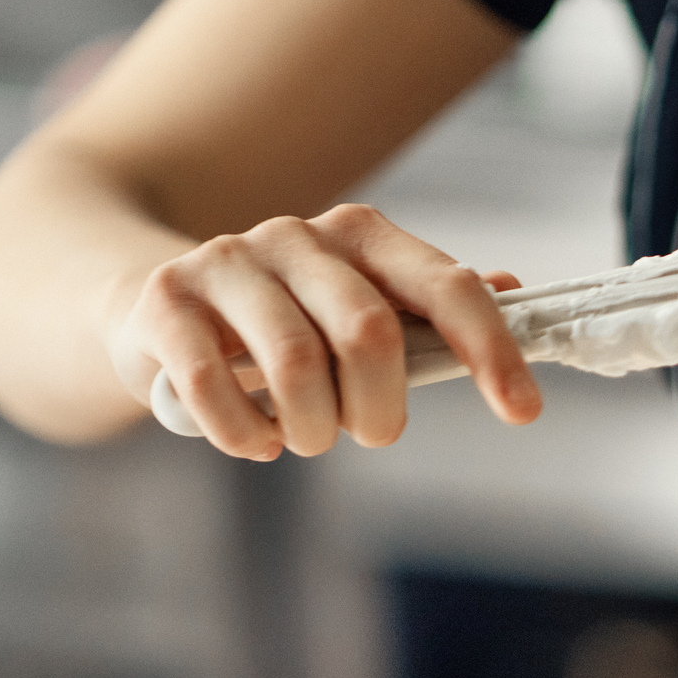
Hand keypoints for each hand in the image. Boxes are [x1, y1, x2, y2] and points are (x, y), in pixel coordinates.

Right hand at [110, 203, 539, 460]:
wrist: (153, 306)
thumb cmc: (283, 323)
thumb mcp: (360, 310)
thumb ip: (429, 310)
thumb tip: (516, 290)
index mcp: (362, 236)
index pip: (446, 286)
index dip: (491, 350)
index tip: (524, 413)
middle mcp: (297, 236)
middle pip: (369, 333)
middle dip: (379, 410)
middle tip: (369, 434)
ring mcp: (226, 261)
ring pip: (295, 366)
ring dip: (311, 430)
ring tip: (304, 437)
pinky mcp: (165, 302)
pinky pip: (214, 386)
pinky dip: (245, 435)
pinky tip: (256, 441)